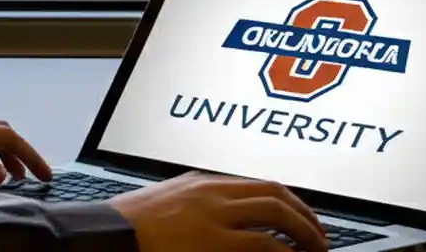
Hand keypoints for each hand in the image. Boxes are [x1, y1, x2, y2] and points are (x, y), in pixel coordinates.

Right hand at [109, 172, 327, 251]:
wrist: (107, 235)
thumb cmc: (129, 226)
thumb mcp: (167, 205)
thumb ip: (196, 206)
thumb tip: (222, 222)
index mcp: (202, 181)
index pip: (257, 183)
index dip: (287, 200)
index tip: (300, 215)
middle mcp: (212, 192)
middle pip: (274, 193)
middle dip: (304, 214)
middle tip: (318, 236)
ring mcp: (215, 216)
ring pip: (277, 214)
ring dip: (304, 233)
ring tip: (315, 250)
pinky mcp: (216, 242)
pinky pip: (264, 244)